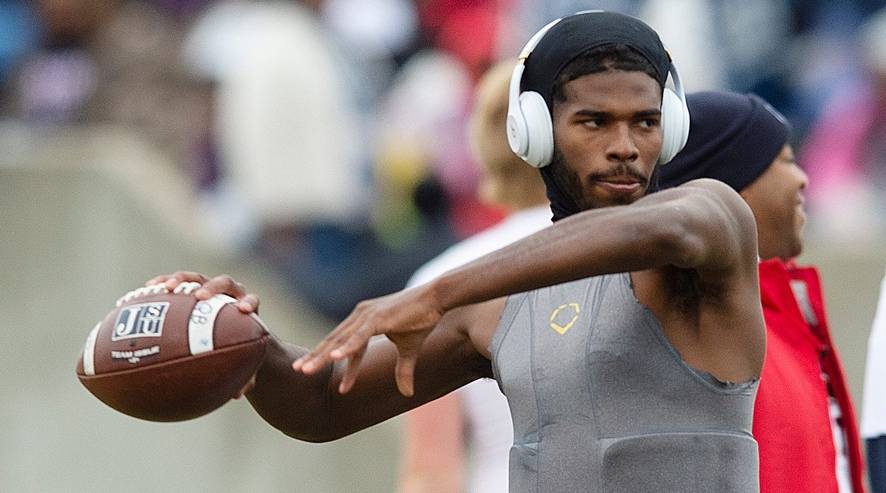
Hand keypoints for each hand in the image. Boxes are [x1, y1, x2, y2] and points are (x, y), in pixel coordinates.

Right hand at [147, 271, 262, 399]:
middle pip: (224, 283)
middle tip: (199, 297)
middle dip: (212, 288)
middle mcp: (229, 293)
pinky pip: (174, 283)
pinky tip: (141, 294)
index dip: (248, 303)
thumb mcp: (243, 359)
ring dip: (180, 280)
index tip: (242, 310)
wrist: (231, 326)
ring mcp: (209, 287)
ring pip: (195, 277)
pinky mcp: (190, 285)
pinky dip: (159, 286)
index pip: (251, 300)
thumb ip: (244, 374)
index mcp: (246, 307)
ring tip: (164, 289)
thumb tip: (236, 395)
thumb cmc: (239, 345)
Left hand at [293, 285, 443, 396]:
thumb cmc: (422, 319)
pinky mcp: (378, 317)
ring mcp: (367, 315)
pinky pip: (358, 336)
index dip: (336, 362)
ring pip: (340, 340)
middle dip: (316, 357)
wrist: (437, 298)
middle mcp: (361, 316)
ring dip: (322, 356)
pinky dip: (346, 348)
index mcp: (364, 320)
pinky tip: (333, 358)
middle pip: (334, 340)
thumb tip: (407, 393)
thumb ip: (403, 370)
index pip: (344, 344)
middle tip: (298, 370)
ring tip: (306, 370)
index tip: (328, 380)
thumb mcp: (409, 349)